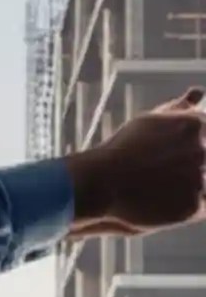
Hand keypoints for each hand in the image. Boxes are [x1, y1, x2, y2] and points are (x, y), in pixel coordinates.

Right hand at [71, 87, 205, 234]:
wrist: (101, 181)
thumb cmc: (123, 148)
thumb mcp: (150, 121)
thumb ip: (180, 108)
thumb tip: (198, 91)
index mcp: (195, 125)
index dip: (189, 145)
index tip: (172, 152)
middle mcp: (203, 150)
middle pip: (205, 159)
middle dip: (188, 164)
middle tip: (162, 169)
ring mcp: (201, 179)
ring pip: (204, 184)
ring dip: (188, 185)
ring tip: (160, 185)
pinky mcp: (195, 206)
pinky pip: (199, 206)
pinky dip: (183, 205)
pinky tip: (161, 199)